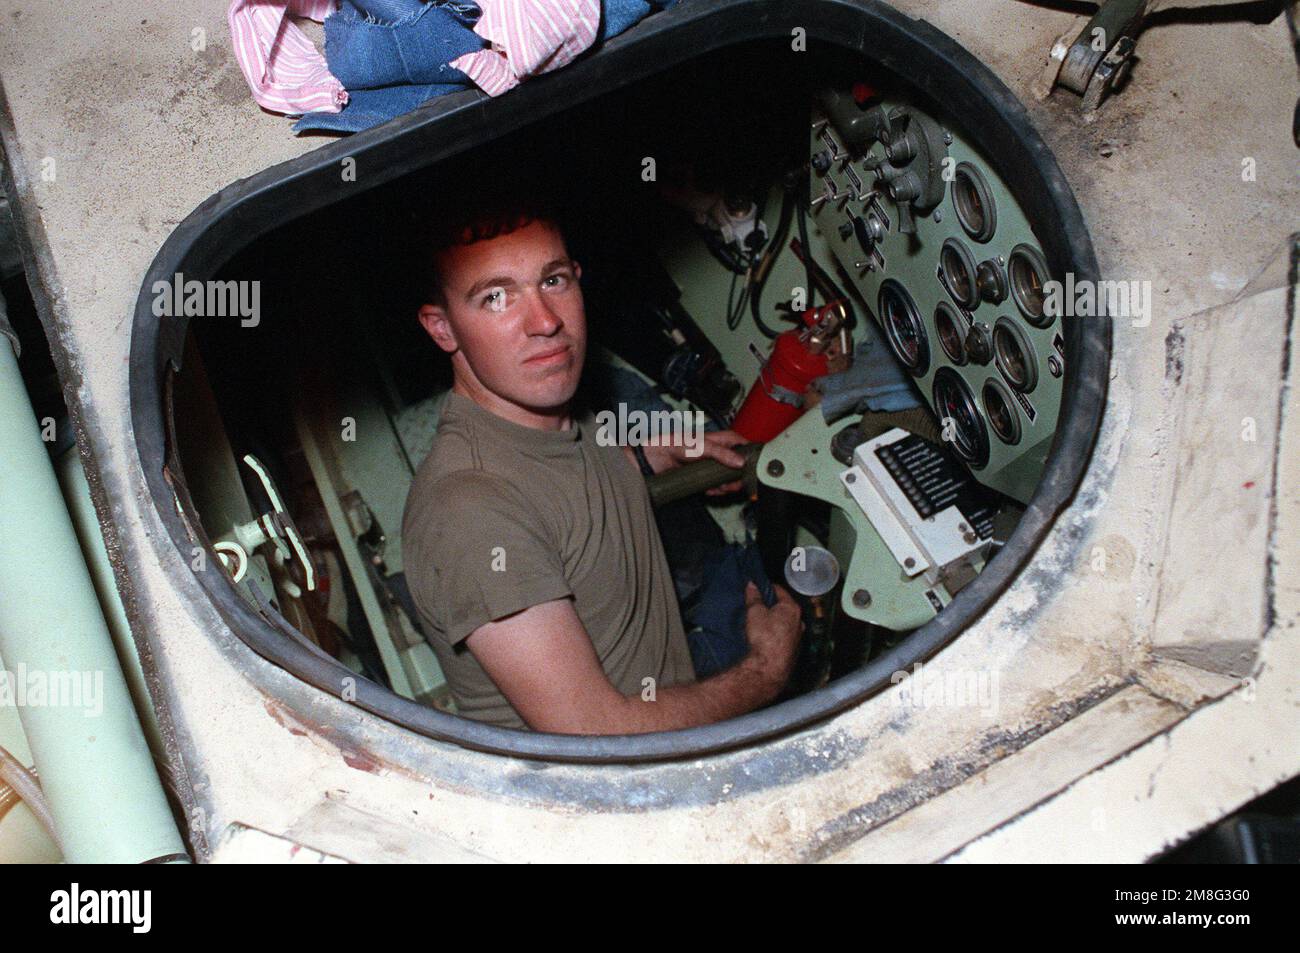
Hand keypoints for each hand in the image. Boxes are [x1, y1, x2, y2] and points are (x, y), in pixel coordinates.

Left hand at [641, 429, 747, 495]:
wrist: (655, 460)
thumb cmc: (676, 445)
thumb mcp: (702, 446)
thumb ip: (722, 453)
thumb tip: (740, 462)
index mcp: (719, 440)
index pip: (741, 443)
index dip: (750, 452)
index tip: (756, 463)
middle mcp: (717, 453)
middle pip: (737, 465)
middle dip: (738, 475)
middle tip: (737, 483)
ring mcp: (711, 466)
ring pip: (728, 478)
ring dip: (727, 486)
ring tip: (722, 488)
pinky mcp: (703, 478)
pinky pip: (716, 486)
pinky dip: (716, 490)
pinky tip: (710, 491)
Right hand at [742, 581, 802, 696]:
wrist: (768, 667)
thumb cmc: (764, 637)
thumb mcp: (754, 612)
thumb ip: (754, 597)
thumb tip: (752, 586)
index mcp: (791, 608)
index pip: (780, 591)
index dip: (767, 588)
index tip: (759, 587)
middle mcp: (799, 622)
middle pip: (784, 608)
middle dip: (772, 605)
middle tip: (757, 605)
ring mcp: (798, 638)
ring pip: (786, 623)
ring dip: (775, 621)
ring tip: (760, 622)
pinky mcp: (793, 651)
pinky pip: (785, 637)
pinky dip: (777, 634)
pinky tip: (766, 638)